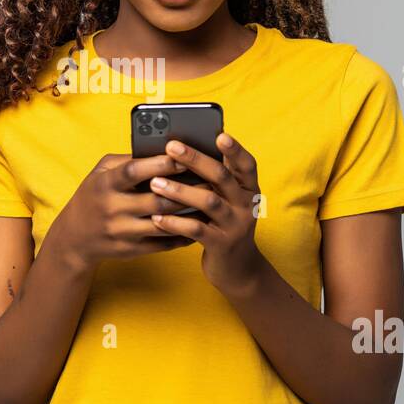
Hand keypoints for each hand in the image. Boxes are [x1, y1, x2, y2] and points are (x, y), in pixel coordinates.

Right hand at [44, 153, 196, 274]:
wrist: (75, 237)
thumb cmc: (95, 195)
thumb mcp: (101, 172)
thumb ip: (128, 160)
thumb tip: (162, 150)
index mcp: (105, 184)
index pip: (135, 171)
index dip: (161, 163)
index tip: (186, 156)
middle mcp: (112, 209)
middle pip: (156, 200)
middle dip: (185, 190)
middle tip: (211, 181)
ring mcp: (121, 232)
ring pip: (164, 223)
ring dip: (189, 214)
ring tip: (210, 203)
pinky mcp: (130, 250)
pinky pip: (163, 243)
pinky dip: (183, 234)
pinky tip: (199, 224)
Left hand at [147, 132, 268, 296]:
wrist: (237, 269)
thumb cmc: (222, 224)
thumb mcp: (226, 200)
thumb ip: (214, 180)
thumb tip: (183, 150)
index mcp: (248, 189)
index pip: (247, 164)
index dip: (235, 149)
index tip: (219, 134)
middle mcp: (246, 205)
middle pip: (222, 177)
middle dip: (196, 160)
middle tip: (171, 147)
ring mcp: (236, 225)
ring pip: (209, 202)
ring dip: (180, 191)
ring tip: (155, 183)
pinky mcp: (221, 245)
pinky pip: (197, 230)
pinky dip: (175, 222)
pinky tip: (157, 217)